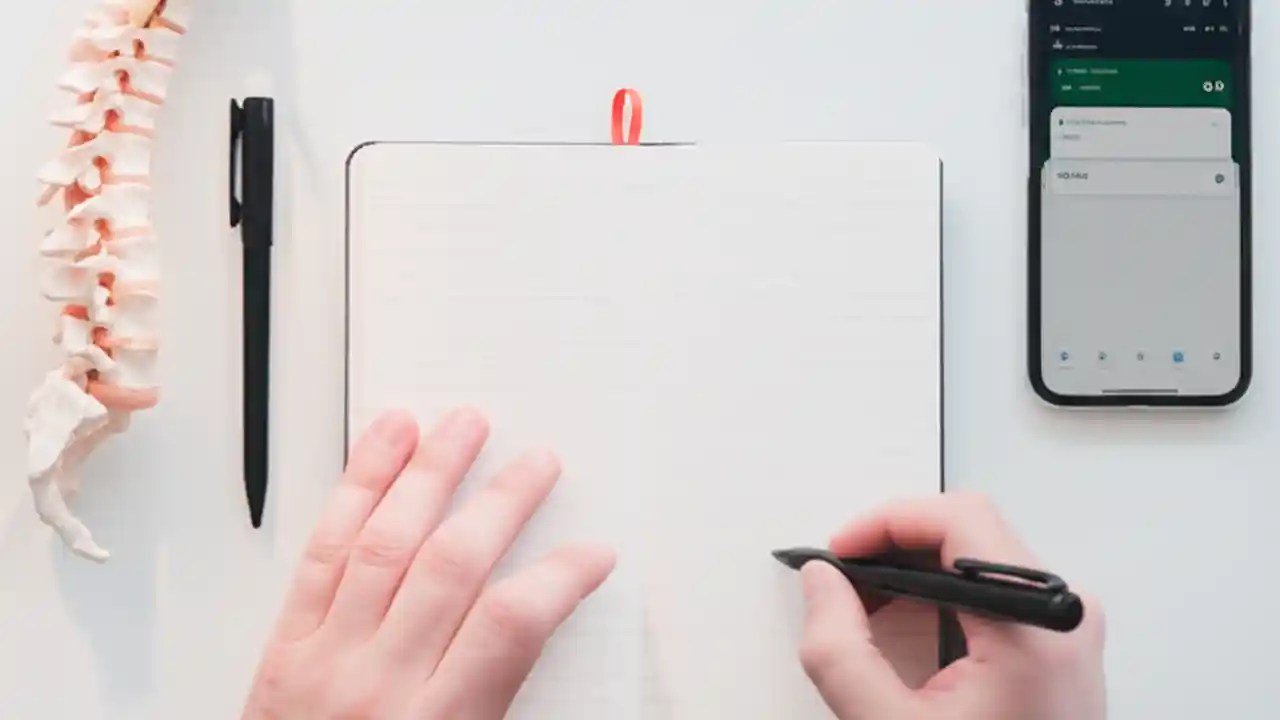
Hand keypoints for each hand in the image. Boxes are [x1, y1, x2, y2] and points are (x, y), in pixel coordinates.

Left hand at [242, 408, 615, 719]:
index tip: (590, 556)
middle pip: (451, 565)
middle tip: (537, 465)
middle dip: (502, 502)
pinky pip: (323, 550)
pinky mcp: (286, 640)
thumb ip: (497, 691)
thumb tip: (541, 620)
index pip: (509, 627)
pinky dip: (356, 489)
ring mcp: (327, 655)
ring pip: (386, 540)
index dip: (558, 578)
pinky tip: (382, 448)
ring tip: (462, 427)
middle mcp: (380, 682)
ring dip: (430, 473)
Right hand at [797, 493, 1105, 719]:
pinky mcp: (1060, 647)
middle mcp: (1065, 619)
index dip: (887, 521)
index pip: (960, 520)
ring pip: (979, 560)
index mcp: (1035, 631)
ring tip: (866, 609)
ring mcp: (1068, 633)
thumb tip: (822, 582)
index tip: (840, 551)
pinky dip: (940, 595)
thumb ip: (840, 648)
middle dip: (892, 548)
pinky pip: (995, 590)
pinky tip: (904, 625)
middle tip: (842, 582)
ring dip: (913, 573)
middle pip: (969, 533)